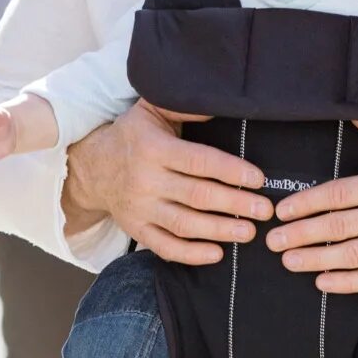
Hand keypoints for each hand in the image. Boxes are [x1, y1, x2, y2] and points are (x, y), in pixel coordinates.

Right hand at [62, 100, 271, 264]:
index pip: (198, 162)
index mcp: (154, 148)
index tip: (258, 179)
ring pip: (184, 224)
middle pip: (197, 196)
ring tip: (248, 232)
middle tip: (264, 210)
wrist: (92, 168)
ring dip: (219, 231)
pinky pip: (165, 247)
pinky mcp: (136, 229)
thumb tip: (222, 102)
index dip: (231, 171)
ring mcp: (140, 208)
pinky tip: (217, 253)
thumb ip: (184, 105)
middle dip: (234, 204)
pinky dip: (191, 254)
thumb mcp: (151, 110)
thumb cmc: (133, 136)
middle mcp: (146, 180)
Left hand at [268, 122, 357, 293]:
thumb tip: (354, 112)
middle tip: (273, 240)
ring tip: (290, 261)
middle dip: (301, 234)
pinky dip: (347, 282)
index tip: (283, 210)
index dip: (307, 203)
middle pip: (339, 226)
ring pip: (353, 254)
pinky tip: (323, 281)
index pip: (341, 193)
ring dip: (316, 259)